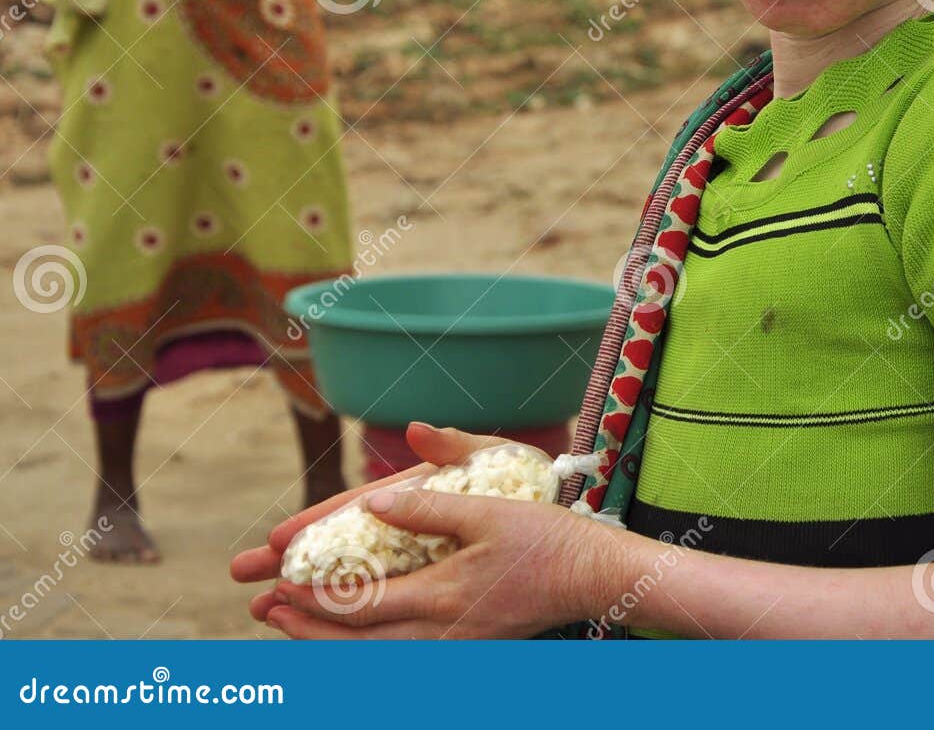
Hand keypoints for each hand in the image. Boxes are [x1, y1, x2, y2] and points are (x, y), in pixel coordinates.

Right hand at [230, 421, 503, 621]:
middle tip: (242, 577)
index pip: (354, 510)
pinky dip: (347, 621)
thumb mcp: (492, 458)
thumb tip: (419, 431)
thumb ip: (456, 445)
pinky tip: (315, 634)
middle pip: (339, 550)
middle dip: (291, 564)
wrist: (559, 531)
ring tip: (263, 610)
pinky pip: (383, 609)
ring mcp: (414, 562)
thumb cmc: (523, 485)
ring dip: (307, 598)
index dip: (316, 523)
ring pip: (352, 584)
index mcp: (412, 494)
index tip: (277, 538)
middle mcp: (404, 529)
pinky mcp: (428, 592)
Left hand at [263, 484, 623, 638]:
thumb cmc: (545, 539)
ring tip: (295, 629)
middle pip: (357, 641)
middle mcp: (441, 631)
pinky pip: (402, 659)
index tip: (279, 583)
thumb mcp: (487, 509)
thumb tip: (374, 502)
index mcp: (442, 594)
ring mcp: (453, 646)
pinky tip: (353, 642)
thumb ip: (428, 507)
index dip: (314, 597)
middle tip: (268, 612)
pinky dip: (366, 652)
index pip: (360, 603)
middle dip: (306, 627)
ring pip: (375, 657)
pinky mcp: (466, 649)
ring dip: (329, 643)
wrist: (590, 577)